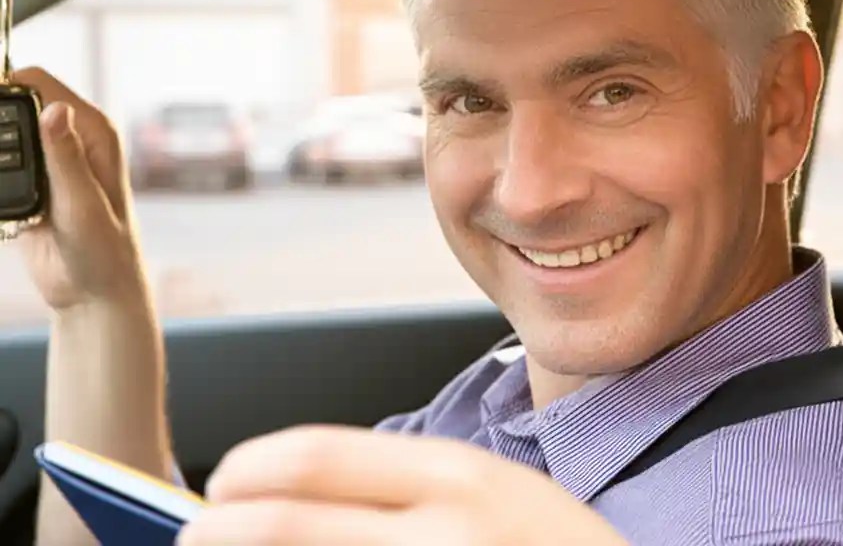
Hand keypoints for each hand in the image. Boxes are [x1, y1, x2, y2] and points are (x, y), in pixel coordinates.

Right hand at [10, 67, 148, 309]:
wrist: (93, 293)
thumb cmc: (104, 251)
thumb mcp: (82, 204)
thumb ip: (65, 158)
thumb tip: (55, 109)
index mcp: (94, 132)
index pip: (39, 83)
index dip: (2, 85)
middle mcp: (70, 138)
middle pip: (10, 103)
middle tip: (1, 168)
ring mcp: (46, 160)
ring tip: (11, 193)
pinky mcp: (25, 184)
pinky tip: (1, 202)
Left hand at [178, 425, 629, 545]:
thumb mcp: (498, 495)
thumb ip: (408, 487)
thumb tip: (288, 493)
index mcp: (459, 479)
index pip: (313, 458)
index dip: (245, 470)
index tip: (217, 486)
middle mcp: (440, 534)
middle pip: (280, 525)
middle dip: (212, 532)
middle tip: (191, 536)